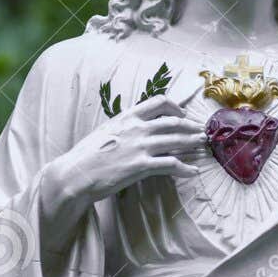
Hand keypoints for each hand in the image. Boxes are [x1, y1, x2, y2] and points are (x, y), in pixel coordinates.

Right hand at [39, 96, 204, 238]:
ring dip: (192, 143)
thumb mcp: (105, 132)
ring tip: (202, 146)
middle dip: (190, 126)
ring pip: (176, 141)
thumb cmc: (86, 156)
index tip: (182, 114)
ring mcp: (140, 147)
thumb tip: (134, 129)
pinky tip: (193, 171)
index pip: (158, 102)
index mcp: (127, 117)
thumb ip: (123, 127)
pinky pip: (171, 165)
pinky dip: (185, 168)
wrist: (76, 174)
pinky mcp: (141, 166)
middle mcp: (136, 128)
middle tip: (199, 132)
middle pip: (173, 122)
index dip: (175, 107)